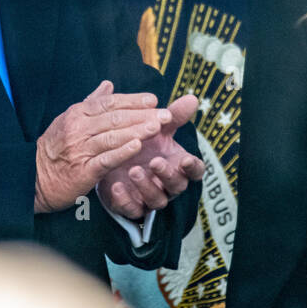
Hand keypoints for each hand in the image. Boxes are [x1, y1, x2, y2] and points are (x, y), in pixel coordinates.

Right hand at [34, 81, 169, 213]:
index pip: (109, 103)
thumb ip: (91, 102)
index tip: (153, 100)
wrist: (32, 177)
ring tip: (157, 126)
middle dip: (143, 115)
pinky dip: (122, 151)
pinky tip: (137, 147)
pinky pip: (106, 159)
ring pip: (113, 136)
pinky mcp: (83, 170)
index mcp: (77, 113)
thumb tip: (109, 84)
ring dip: (138, 130)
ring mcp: (80, 149)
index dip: (132, 100)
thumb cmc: (55, 148)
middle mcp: (79, 128)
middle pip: (115, 118)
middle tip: (165, 114)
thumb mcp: (69, 119)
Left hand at [98, 94, 204, 218]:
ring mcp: (151, 197)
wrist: (111, 161)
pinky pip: (132, 210)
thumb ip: (172, 116)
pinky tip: (115, 186)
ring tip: (132, 169)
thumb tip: (192, 98)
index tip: (186, 159)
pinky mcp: (132, 207)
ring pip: (156, 199)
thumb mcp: (155, 128)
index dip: (194, 167)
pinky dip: (125, 199)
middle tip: (154, 161)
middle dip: (167, 174)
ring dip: (146, 185)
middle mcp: (168, 184)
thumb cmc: (141, 144)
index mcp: (177, 165)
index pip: (195, 170)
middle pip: (177, 185)